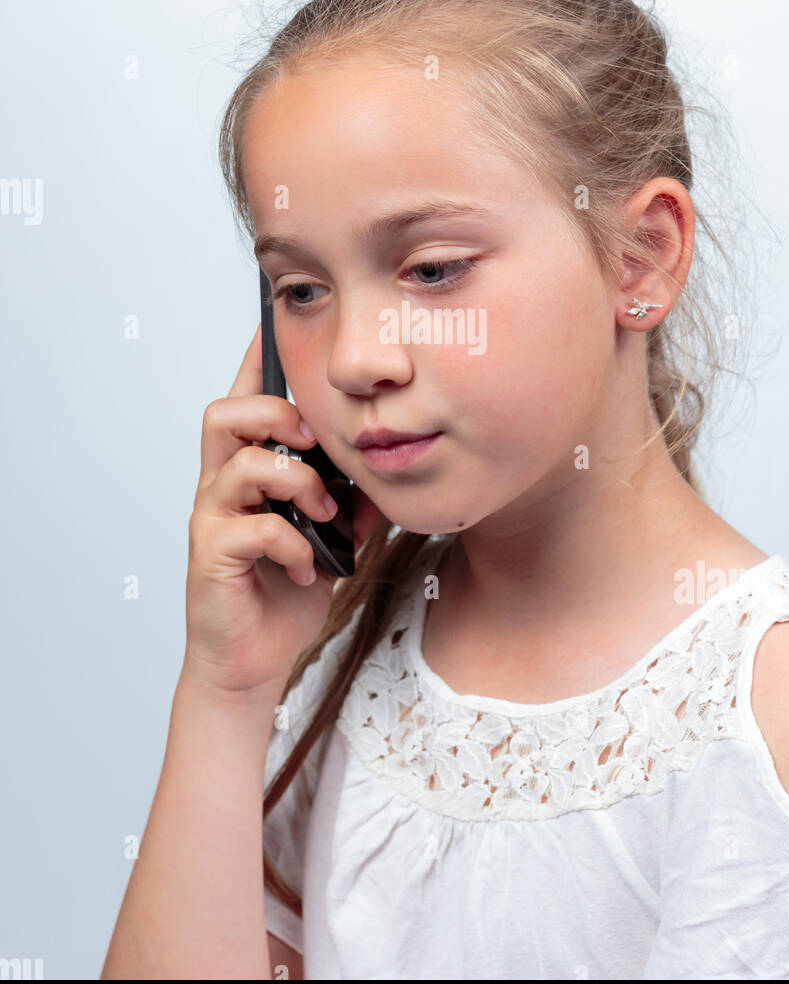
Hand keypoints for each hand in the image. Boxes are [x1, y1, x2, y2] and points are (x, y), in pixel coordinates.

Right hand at [182, 324, 380, 700]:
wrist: (252, 660)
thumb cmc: (284, 591)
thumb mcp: (332, 537)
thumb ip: (349, 498)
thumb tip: (381, 472)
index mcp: (247, 472)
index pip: (245, 400)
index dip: (257, 360)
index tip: (275, 323)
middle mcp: (220, 487)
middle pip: (223, 413)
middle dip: (276, 415)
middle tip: (314, 442)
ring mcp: (212, 520)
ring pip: (239, 464)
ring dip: (294, 481)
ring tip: (322, 513)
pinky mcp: (212, 556)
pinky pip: (250, 527)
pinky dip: (290, 541)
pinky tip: (307, 564)